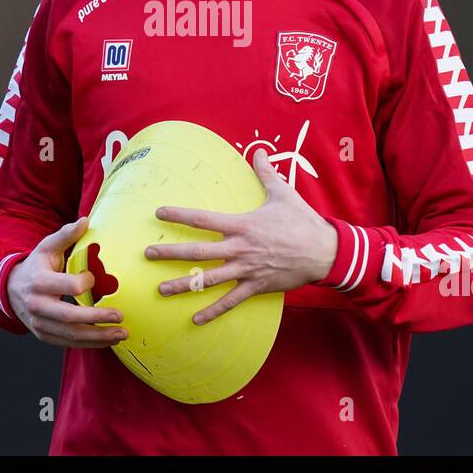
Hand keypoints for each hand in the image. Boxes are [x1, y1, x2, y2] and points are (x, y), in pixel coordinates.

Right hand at [7, 216, 129, 347]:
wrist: (11, 289)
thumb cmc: (36, 266)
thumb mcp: (46, 247)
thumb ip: (65, 235)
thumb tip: (85, 221)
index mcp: (39, 282)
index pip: (68, 286)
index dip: (86, 283)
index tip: (96, 278)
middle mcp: (37, 306)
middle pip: (70, 317)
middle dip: (97, 318)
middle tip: (120, 316)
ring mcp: (40, 324)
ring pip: (71, 335)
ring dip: (98, 337)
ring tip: (121, 334)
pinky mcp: (44, 335)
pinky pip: (68, 343)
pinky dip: (90, 343)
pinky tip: (108, 339)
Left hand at [145, 149, 338, 325]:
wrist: (324, 251)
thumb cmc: (302, 221)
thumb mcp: (283, 193)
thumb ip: (266, 173)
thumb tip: (259, 152)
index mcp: (242, 225)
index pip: (204, 219)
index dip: (180, 214)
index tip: (159, 212)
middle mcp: (240, 248)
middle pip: (198, 251)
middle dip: (170, 253)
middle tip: (147, 255)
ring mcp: (246, 270)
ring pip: (208, 280)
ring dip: (184, 285)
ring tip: (161, 290)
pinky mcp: (256, 286)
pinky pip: (230, 302)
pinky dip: (212, 311)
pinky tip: (195, 320)